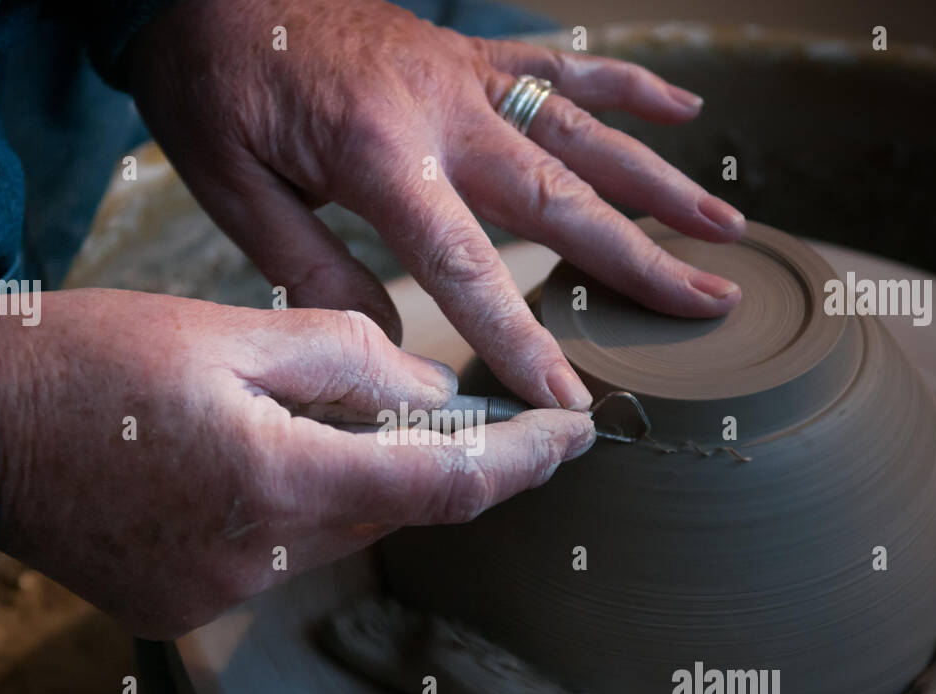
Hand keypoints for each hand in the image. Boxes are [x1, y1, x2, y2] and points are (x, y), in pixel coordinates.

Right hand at [0, 290, 593, 637]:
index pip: (445, 487)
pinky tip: (245, 457)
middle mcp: (258, 561)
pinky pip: (275, 556)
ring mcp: (218, 595)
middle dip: (425, 460)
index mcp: (279, 483)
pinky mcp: (183, 605)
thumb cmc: (88, 362)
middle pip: (389, 512)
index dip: (522, 461)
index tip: (572, 436)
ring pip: (332, 534)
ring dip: (350, 479)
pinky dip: (289, 506)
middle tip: (436, 402)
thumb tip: (435, 395)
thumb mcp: (230, 331)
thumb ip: (349, 361)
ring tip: (304, 412)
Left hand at [124, 0, 745, 410]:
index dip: (522, 339)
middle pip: (558, 198)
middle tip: (707, 303)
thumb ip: (308, 262)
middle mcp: (440, 109)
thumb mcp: (230, 185)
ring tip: (725, 224)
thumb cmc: (210, 84)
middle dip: (638, 259)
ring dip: (658, 182)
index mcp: (378, 153)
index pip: (466, 267)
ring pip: (582, 132)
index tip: (568, 398)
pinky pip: (561, 67)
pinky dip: (626, 87)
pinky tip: (683, 110)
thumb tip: (385, 336)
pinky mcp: (465, 53)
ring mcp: (463, 74)